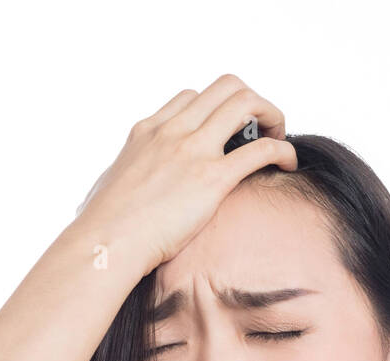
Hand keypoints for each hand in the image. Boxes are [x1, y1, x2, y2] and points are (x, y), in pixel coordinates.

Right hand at [72, 74, 297, 274]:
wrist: (105, 244)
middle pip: (225, 86)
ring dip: (271, 115)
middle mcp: (172, 131)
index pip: (191, 97)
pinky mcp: (211, 179)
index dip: (216, 109)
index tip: (226, 133)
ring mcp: (192, 151)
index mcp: (147, 131)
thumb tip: (109, 197)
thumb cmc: (101, 229)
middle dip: (252, 101)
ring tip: (279, 138)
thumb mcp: (106, 189)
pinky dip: (282, 150)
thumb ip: (121, 182)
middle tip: (262, 130)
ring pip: (246, 102)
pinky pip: (260, 149)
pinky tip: (288, 163)